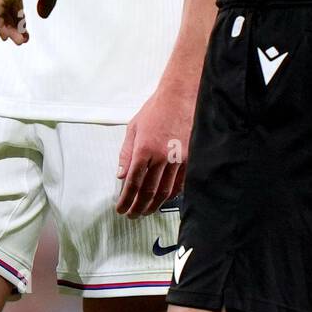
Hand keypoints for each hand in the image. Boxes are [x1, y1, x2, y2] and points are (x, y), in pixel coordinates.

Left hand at [0, 0, 72, 43]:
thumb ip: (45, 3)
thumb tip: (41, 16)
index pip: (13, 1)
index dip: (18, 17)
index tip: (24, 30)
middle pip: (6, 7)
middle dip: (13, 25)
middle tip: (22, 40)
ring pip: (0, 12)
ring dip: (9, 29)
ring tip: (19, 42)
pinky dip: (1, 25)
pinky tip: (8, 36)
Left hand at [116, 83, 196, 217]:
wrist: (181, 96)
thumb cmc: (156, 110)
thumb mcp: (133, 128)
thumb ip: (126, 154)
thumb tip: (121, 175)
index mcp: (144, 149)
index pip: (133, 182)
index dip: (126, 199)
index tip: (121, 208)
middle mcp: (162, 157)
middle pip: (149, 191)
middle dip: (138, 207)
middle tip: (131, 215)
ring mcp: (178, 159)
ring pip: (166, 191)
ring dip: (154, 205)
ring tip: (146, 212)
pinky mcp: (191, 158)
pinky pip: (181, 183)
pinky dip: (171, 195)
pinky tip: (164, 200)